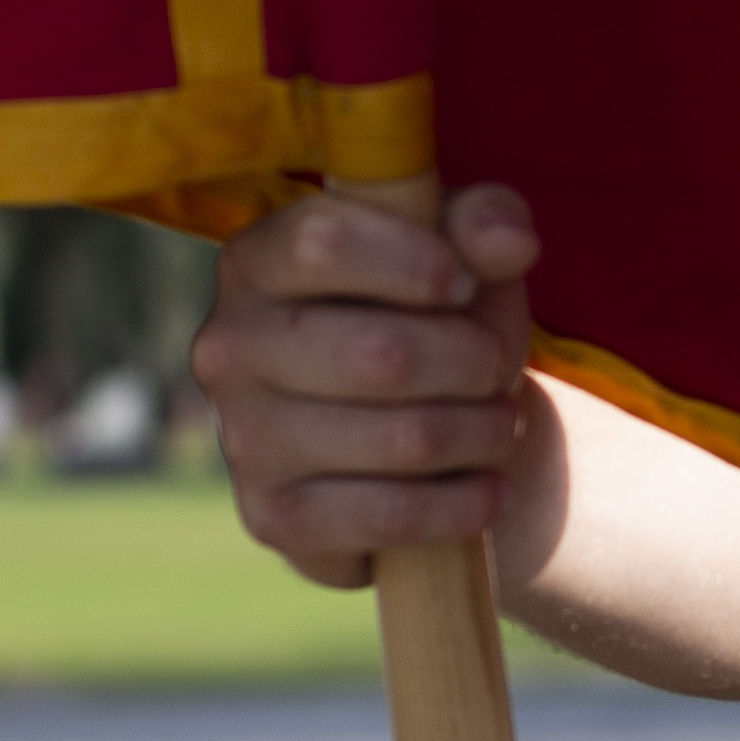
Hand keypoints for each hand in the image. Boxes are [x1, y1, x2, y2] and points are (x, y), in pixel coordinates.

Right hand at [189, 185, 542, 586]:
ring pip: (405, 439)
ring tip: (499, 426)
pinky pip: (393, 517)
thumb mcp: (462, 253)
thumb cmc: (433, 319)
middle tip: (498, 371)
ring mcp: (244, 439)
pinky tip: (485, 488)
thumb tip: (510, 239)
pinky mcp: (274, 518)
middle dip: (475, 364)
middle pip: (383, 353)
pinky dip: (464, 504)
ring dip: (483, 435)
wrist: (417, 436)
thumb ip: (486, 222)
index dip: (415, 262)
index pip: (322, 243)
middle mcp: (229, 347)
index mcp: (255, 261)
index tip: (465, 285)